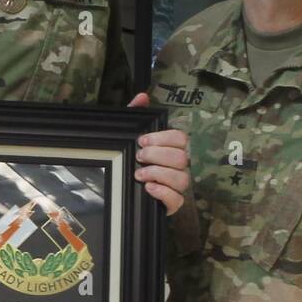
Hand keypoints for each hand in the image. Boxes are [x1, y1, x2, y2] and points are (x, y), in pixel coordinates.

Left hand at [127, 92, 189, 215]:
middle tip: (138, 157)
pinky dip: (163, 192)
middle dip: (158, 155)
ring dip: (158, 174)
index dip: (162, 138)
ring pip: (182, 178)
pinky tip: (148, 188)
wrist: (119, 191)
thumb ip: (135, 115)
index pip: (180, 138)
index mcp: (170, 149)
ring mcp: (176, 187)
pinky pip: (177, 200)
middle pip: (182, 157)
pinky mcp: (171, 205)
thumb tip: (142, 96)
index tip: (141, 141)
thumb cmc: (129, 160)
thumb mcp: (127, 137)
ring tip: (139, 175)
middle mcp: (178, 166)